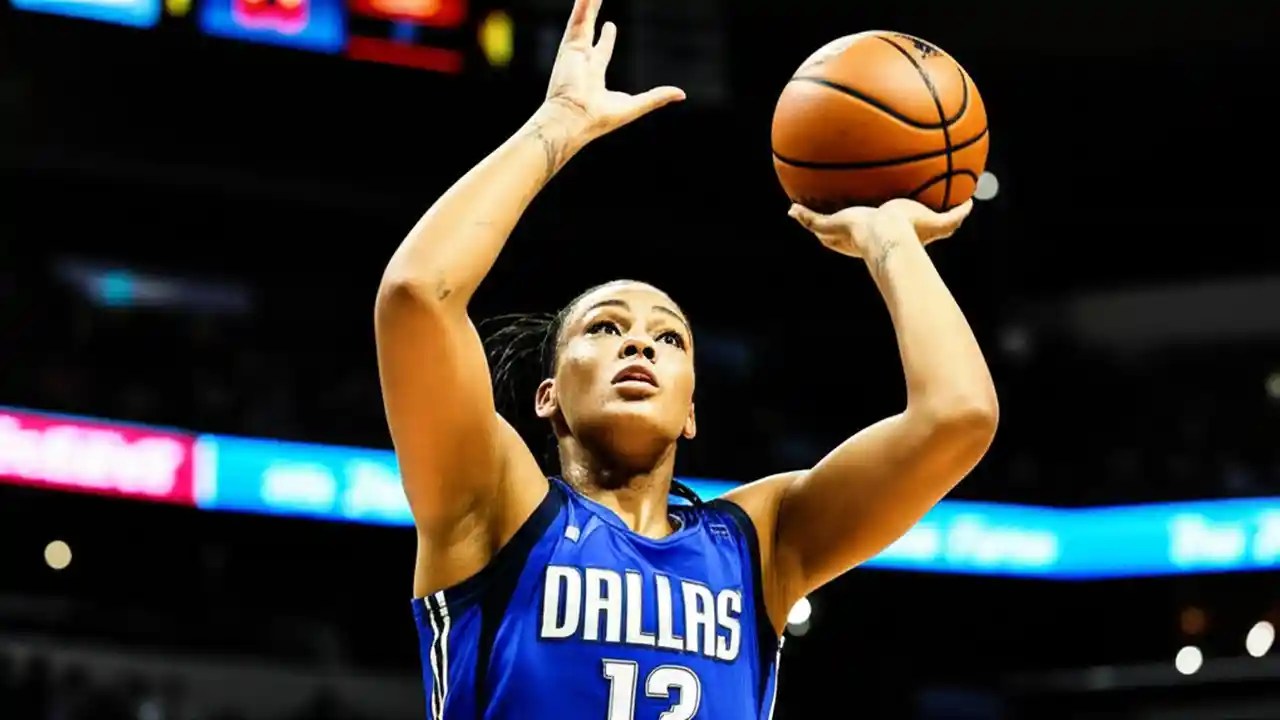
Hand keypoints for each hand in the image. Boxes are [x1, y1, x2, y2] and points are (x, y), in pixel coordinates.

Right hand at [540, 0, 685, 141]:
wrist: (575, 119)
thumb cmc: (600, 118)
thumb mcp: (635, 105)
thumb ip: (657, 97)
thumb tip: (682, 94)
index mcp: (594, 75)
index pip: (602, 50)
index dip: (606, 38)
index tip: (610, 25)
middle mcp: (582, 61)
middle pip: (589, 30)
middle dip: (592, 14)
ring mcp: (574, 52)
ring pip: (582, 20)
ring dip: (586, 4)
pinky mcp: (570, 46)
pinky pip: (577, 19)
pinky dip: (582, 6)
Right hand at [788, 198, 972, 259]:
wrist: (889, 238)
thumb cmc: (911, 237)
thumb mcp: (936, 223)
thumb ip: (955, 216)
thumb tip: (972, 204)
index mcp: (877, 241)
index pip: (868, 240)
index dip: (863, 235)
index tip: (864, 227)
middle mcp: (856, 241)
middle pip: (840, 236)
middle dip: (831, 231)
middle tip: (826, 222)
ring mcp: (842, 235)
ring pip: (822, 229)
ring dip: (810, 223)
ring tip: (797, 213)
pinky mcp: (832, 227)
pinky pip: (813, 221)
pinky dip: (802, 216)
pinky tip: (791, 209)